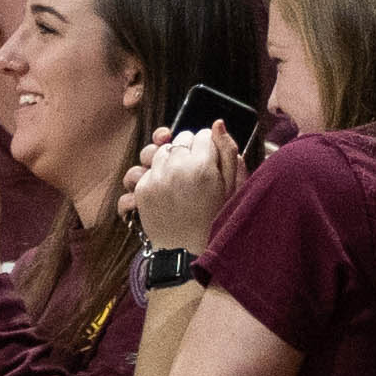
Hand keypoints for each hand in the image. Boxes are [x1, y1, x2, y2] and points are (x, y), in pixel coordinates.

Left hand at [127, 117, 244, 252]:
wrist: (187, 252)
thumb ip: (228, 151)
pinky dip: (154, 176)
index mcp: (202, 164)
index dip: (208, 147)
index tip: (210, 161)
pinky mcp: (141, 190)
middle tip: (195, 171)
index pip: (202, 134)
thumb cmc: (216, 220)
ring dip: (167, 160)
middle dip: (188, 150)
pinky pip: (145, 169)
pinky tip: (166, 189)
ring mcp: (156, 177)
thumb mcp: (233, 187)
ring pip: (158, 150)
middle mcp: (176, 167)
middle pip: (180, 139)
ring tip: (178, 177)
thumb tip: (217, 123)